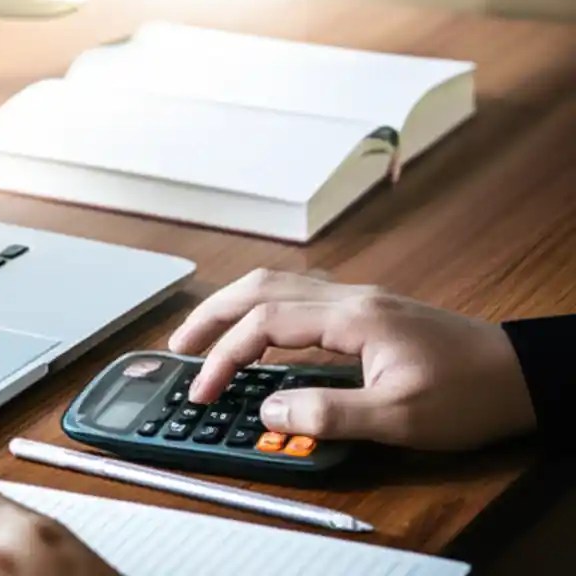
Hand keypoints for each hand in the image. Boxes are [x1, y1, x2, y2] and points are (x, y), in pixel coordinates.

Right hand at [167, 269, 535, 450]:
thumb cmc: (470, 393)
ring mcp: (359, 299)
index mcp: (352, 317)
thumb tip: (268, 410)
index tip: (202, 389)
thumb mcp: (398, 417)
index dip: (224, 355)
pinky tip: (260, 329)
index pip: (264, 323)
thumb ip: (328, 414)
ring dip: (234, 304)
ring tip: (205, 334)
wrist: (522, 374)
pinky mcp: (367, 311)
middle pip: (260, 286)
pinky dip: (264, 306)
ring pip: (278, 282)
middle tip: (177, 346)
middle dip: (211, 314)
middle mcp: (349, 297)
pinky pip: (299, 294)